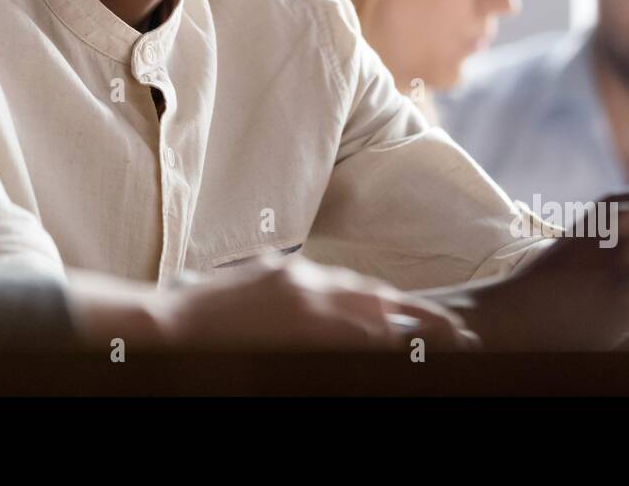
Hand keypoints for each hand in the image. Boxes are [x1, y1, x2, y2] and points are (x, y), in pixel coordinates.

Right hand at [67, 255, 480, 351]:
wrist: (170, 325)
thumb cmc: (205, 310)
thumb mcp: (254, 281)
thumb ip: (290, 284)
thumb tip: (316, 292)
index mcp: (296, 274)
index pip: (361, 288)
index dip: (395, 304)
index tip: (419, 316)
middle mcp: (308, 287)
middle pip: (378, 301)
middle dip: (419, 316)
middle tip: (458, 330)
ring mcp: (304, 312)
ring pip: (372, 322)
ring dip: (409, 333)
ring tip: (449, 343)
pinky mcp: (295, 333)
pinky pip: (350, 343)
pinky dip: (377, 346)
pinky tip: (400, 353)